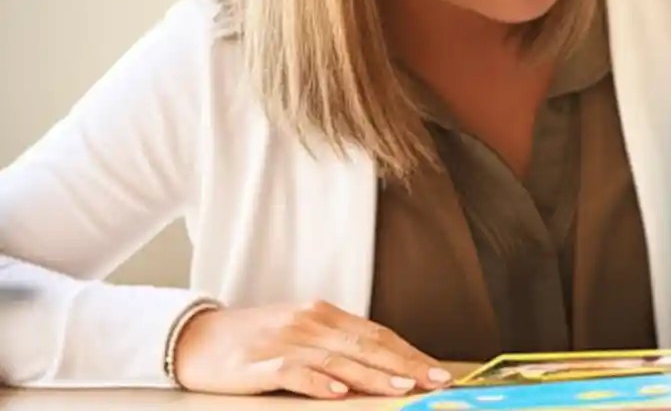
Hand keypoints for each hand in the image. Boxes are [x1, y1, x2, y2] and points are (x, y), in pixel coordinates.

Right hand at [172, 300, 453, 398]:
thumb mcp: (302, 334)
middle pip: (366, 345)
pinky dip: (318, 382)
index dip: (410, 352)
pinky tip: (339, 393)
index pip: (377, 334)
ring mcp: (284, 342)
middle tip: (435, 380)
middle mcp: (309, 324)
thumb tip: (382, 367)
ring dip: (373, 375)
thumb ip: (338, 346)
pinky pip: (293, 373)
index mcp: (323, 315)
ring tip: (402, 387)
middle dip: (405, 364)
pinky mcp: (258, 364)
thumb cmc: (254, 339)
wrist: (195, 337)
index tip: (438, 370)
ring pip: (338, 359)